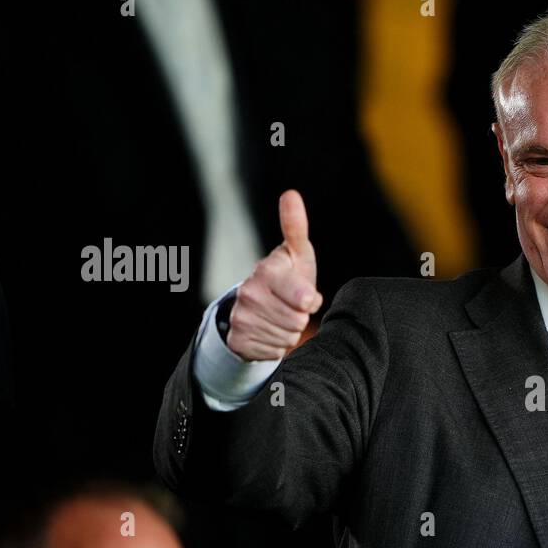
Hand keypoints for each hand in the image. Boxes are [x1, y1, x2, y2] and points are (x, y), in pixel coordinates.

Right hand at [227, 189, 322, 360]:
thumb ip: (296, 228)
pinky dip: (277, 345)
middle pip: (297, 321)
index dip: (309, 300)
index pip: (301, 297)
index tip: (308, 298)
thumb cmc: (288, 276)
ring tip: (282, 316)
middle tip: (292, 306)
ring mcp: (241, 317)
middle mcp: (249, 293)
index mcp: (267, 270)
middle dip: (301, 316)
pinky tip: (270, 330)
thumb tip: (290, 195)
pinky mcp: (238, 338)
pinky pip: (274, 352)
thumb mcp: (297, 254)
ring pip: (287, 338)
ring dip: (290, 331)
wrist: (256, 304)